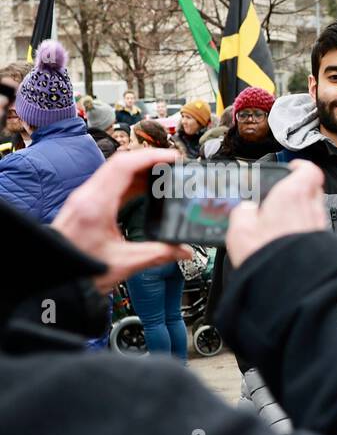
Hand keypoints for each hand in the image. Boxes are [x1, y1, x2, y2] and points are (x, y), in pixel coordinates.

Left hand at [50, 148, 189, 293]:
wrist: (55, 277)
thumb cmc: (81, 271)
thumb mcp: (124, 264)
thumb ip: (158, 254)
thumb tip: (183, 251)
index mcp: (96, 205)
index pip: (124, 166)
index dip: (151, 157)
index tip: (172, 158)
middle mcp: (88, 196)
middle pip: (121, 163)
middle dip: (149, 159)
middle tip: (173, 165)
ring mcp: (86, 198)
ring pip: (115, 171)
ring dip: (140, 169)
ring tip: (164, 175)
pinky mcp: (87, 204)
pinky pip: (111, 182)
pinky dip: (131, 180)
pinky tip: (146, 188)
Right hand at [226, 160, 326, 267]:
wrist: (289, 286)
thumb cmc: (269, 256)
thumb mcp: (240, 229)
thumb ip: (243, 212)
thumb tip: (245, 209)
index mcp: (293, 195)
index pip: (308, 170)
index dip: (300, 167)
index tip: (291, 168)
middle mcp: (312, 209)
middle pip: (312, 190)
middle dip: (297, 190)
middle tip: (281, 195)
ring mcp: (319, 229)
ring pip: (313, 211)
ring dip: (300, 213)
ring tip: (280, 222)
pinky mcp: (323, 247)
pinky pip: (313, 232)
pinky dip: (302, 232)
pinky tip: (287, 242)